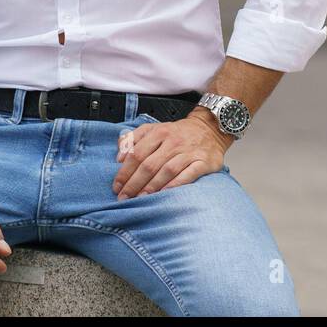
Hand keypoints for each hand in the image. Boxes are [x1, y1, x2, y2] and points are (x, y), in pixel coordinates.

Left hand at [112, 110, 231, 199]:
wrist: (210, 128)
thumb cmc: (178, 133)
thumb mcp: (154, 129)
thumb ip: (134, 139)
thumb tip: (119, 157)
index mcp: (158, 133)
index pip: (136, 154)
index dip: (124, 172)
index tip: (116, 187)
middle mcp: (173, 142)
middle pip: (149, 165)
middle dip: (134, 183)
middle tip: (124, 197)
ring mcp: (188, 152)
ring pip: (166, 170)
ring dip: (152, 186)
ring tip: (141, 199)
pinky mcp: (203, 162)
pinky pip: (188, 174)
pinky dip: (176, 184)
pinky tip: (166, 193)